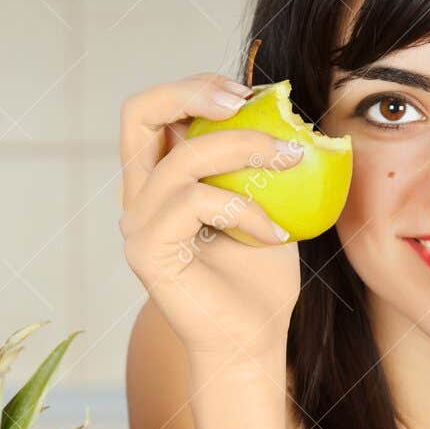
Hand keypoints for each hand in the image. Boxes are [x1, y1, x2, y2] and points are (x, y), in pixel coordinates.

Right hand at [120, 74, 303, 371]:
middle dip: (193, 91)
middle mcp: (139, 196)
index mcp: (159, 178)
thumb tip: (289, 106)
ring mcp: (137, 224)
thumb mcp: (268, 202)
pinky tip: (275, 233)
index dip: (196, 87)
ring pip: (182, 158)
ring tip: (291, 161)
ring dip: (244, 148)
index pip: (156, 110)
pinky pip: (195, 203)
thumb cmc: (260, 278)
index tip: (251, 94)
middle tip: (246, 101)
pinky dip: (244, 208)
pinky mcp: (147, 251)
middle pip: (139, 112)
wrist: (253, 341)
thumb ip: (260, 158)